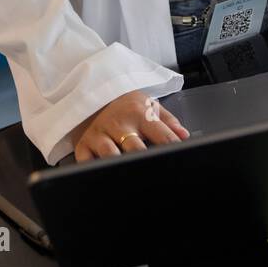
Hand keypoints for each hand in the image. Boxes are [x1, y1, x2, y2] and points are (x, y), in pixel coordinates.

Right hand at [71, 90, 189, 161]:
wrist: (92, 92)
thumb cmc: (124, 104)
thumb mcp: (148, 104)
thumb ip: (168, 121)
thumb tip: (184, 135)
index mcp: (139, 113)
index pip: (162, 135)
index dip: (173, 148)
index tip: (180, 158)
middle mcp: (118, 123)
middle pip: (136, 148)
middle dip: (146, 160)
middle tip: (156, 170)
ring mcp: (98, 134)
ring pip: (110, 155)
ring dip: (120, 164)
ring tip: (129, 172)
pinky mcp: (82, 145)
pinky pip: (86, 162)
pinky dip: (94, 169)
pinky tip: (104, 174)